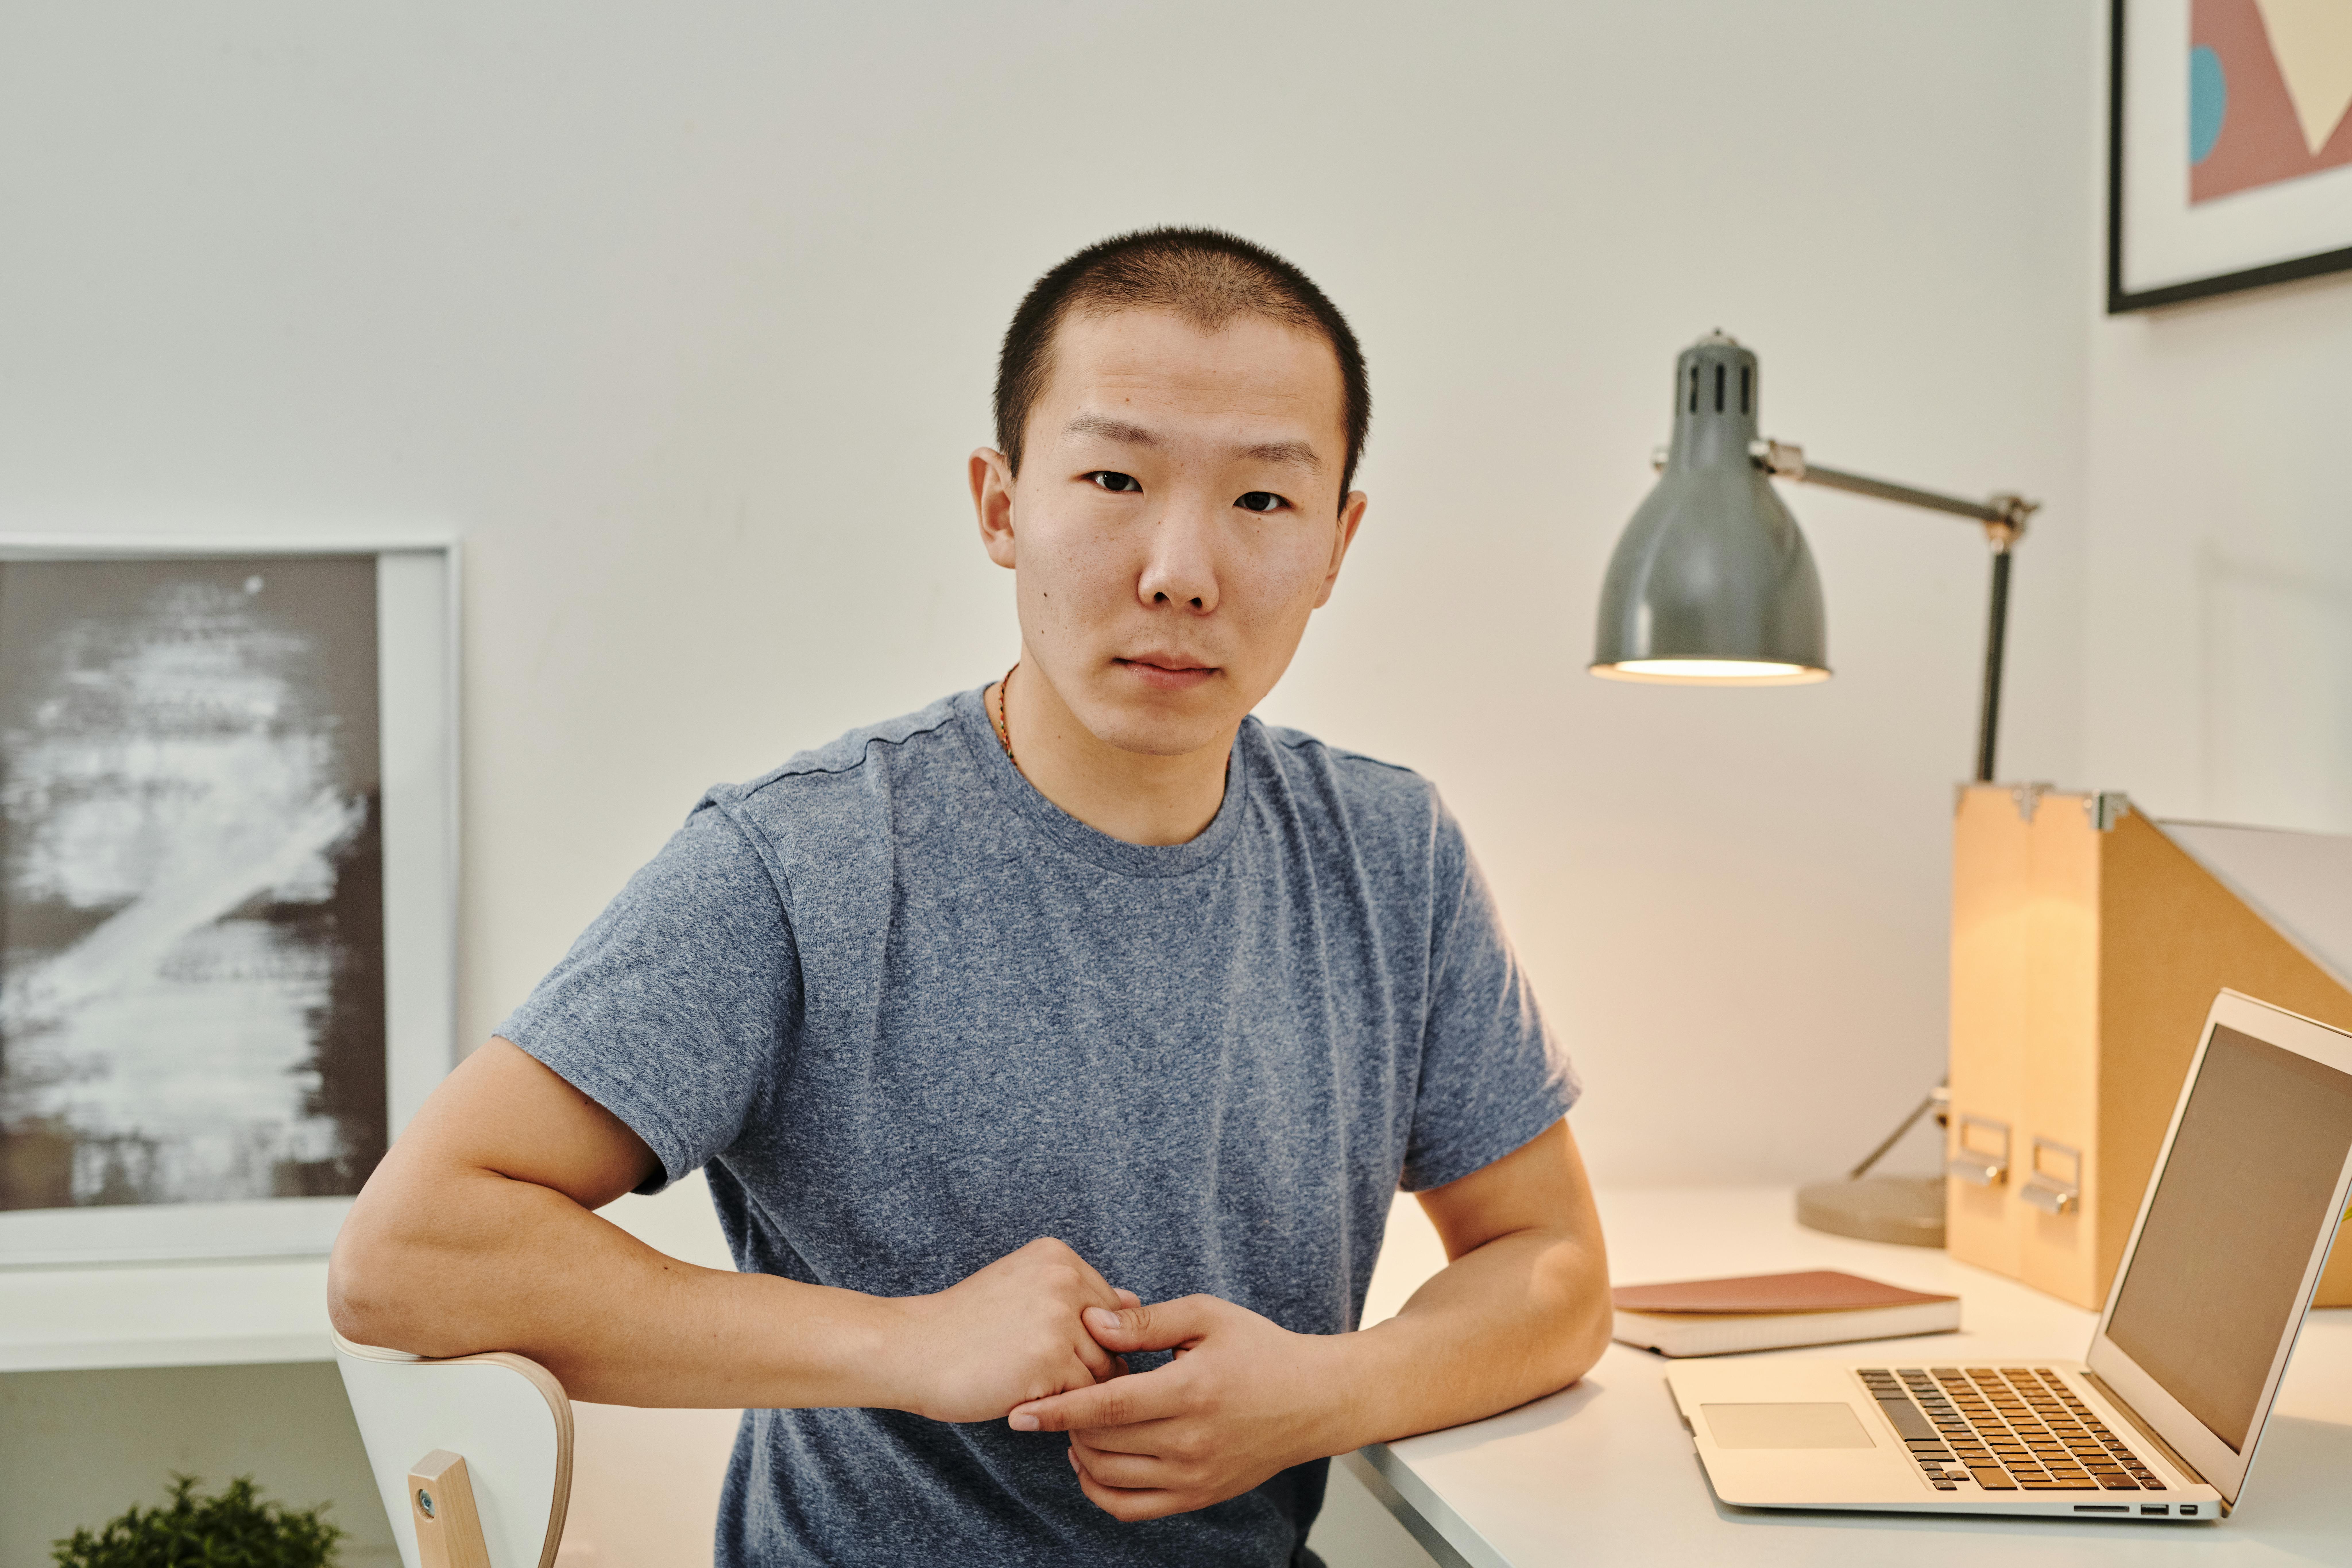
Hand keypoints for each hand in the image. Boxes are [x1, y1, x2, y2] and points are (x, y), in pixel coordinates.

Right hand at [890, 1238, 1137, 1423]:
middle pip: (1114, 1340)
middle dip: (1083, 1362)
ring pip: (1103, 1372)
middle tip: (1031, 1364)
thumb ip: (1079, 1294)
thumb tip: (1136, 1302)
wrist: (913, 1348)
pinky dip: (1058, 1405)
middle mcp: (1064, 1280)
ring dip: (1072, 1386)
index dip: (1083, 1336)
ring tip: (1026, 1376)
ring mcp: (1059, 1320)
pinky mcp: (1050, 1361)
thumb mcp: (1024, 1288)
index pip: (1111, 1308)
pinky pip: (1084, 1397)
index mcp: (1058, 1256)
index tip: (1040, 1342)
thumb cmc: (967, 1324)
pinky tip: (1022, 1393)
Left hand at [1006, 1294, 1347, 1520]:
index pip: (1107, 1406)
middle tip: (1059, 1399)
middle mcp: (1191, 1441)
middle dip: (1066, 1424)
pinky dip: (1100, 1490)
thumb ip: (1146, 1321)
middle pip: (1102, 1442)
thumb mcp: (1207, 1316)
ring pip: (1110, 1478)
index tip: (1018, 1410)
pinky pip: (1131, 1509)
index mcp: (1191, 1391)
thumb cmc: (1260, 1350)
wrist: (1314, 1400)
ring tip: (1076, 1427)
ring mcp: (1195, 1476)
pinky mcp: (1199, 1496)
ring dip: (1080, 1453)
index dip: (1058, 1409)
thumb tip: (1091, 1321)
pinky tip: (1094, 1460)